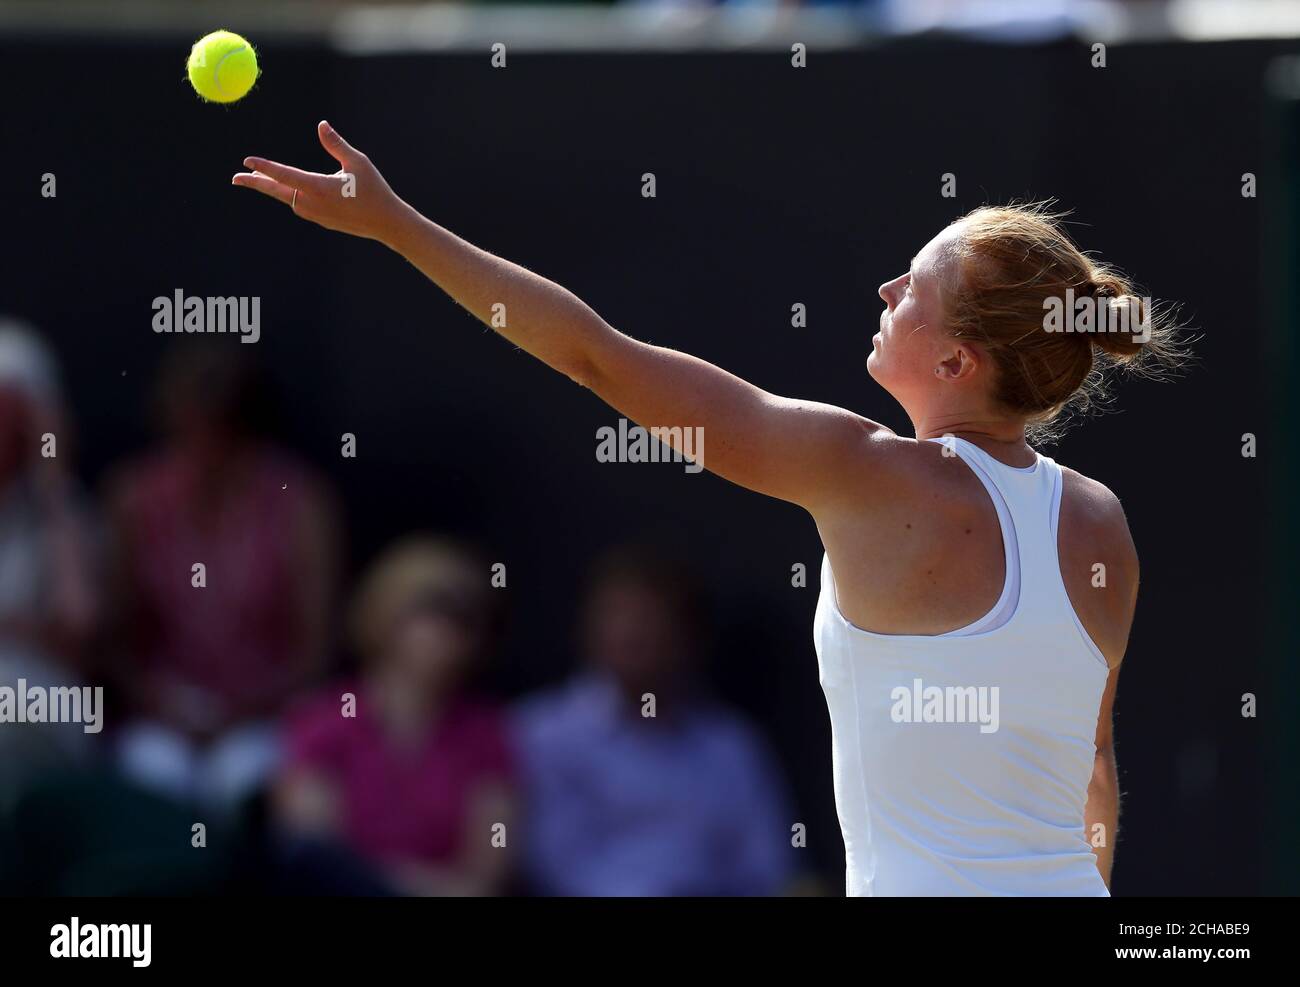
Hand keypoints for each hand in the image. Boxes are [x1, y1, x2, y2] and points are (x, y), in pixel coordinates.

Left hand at [232, 121, 410, 243]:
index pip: (283, 175)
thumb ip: (336, 144)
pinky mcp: (322, 221)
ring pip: (288, 199)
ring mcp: (316, 215)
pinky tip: (289, 191)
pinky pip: (300, 206)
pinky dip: (290, 196)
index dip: (264, 167)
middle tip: (235, 178)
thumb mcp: (357, 162)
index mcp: (318, 187)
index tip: (247, 160)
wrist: (387, 223)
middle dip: (254, 183)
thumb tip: (321, 125)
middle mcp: (312, 204)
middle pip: (276, 191)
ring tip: (258, 180)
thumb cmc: (375, 190)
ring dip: (273, 189)